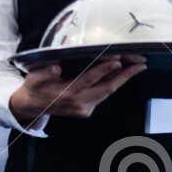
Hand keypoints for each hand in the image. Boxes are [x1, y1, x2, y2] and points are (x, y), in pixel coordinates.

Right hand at [9, 56, 145, 126]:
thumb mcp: (33, 79)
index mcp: (67, 94)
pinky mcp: (87, 110)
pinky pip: (103, 96)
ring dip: (123, 80)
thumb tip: (56, 67)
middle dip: (125, 76)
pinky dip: (113, 85)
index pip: (89, 79)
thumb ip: (44, 74)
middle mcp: (78, 103)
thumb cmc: (34, 88)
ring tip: (136, 68)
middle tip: (140, 65)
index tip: (117, 61)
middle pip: (107, 88)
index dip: (104, 70)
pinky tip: (121, 76)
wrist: (32, 106)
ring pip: (108, 93)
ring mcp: (84, 108)